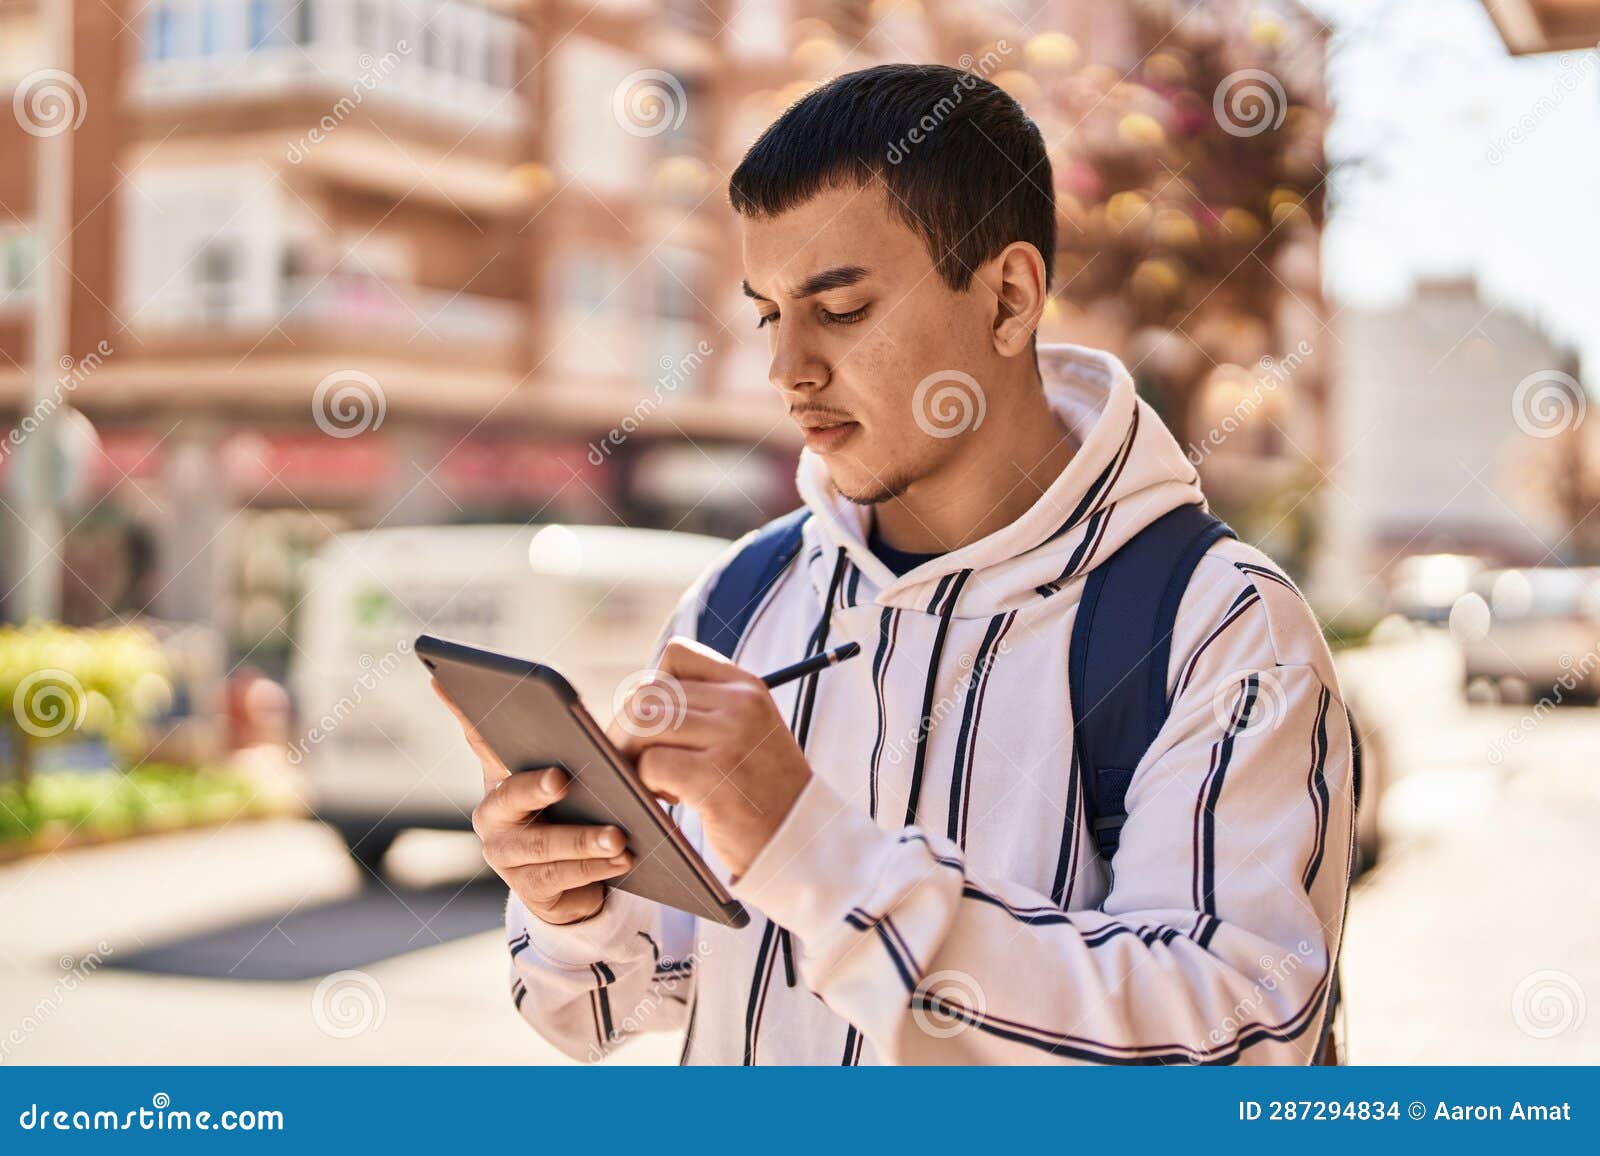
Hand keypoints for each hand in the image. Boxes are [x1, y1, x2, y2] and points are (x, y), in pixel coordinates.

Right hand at [433, 680, 633, 924]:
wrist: (571, 874)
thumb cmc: (567, 806)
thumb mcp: (558, 763)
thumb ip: (544, 728)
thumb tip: (475, 679)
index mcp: (497, 774)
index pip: (480, 738)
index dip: (475, 721)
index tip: (509, 718)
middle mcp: (491, 817)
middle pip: (510, 798)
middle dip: (536, 788)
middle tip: (562, 779)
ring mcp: (506, 858)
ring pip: (543, 846)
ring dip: (584, 841)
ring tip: (618, 837)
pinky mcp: (530, 891)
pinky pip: (562, 878)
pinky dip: (595, 868)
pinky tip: (623, 859)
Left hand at [609, 637, 812, 878]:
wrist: (804, 839)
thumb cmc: (764, 791)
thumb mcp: (748, 732)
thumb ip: (705, 709)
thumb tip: (634, 705)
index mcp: (747, 687)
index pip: (676, 655)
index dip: (652, 687)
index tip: (656, 725)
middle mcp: (740, 704)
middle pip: (648, 692)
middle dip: (627, 729)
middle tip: (637, 761)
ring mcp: (731, 738)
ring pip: (643, 723)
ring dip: (633, 755)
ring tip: (655, 781)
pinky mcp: (716, 777)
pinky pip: (652, 763)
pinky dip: (646, 783)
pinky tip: (670, 798)